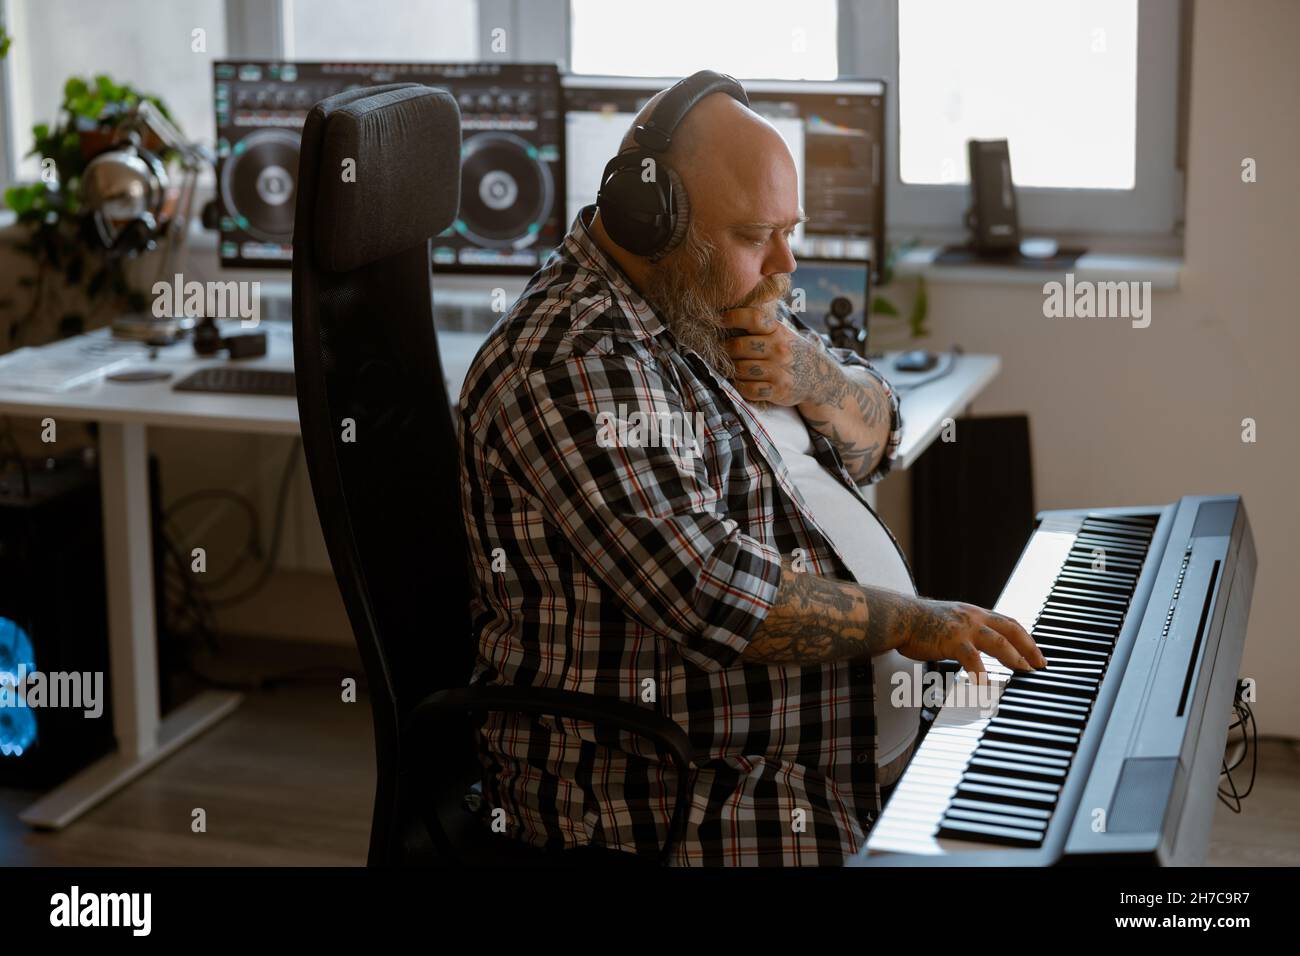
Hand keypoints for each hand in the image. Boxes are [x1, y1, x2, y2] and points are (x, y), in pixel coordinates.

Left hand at [720, 306, 833, 406]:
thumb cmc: (791, 352)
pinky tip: (741, 383)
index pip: (753, 318)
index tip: (720, 320)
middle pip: (740, 346)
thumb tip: (726, 316)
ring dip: (732, 370)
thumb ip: (760, 326)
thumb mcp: (782, 334)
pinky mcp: (778, 390)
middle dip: (726, 349)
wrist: (819, 378)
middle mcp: (779, 349)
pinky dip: (740, 387)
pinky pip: (749, 390)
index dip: (733, 318)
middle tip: (722, 351)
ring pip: (741, 369)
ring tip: (731, 367)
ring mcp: (779, 371)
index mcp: (778, 331)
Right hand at [894, 597, 1046, 680]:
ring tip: (1024, 672)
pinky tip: (986, 688)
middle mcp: (973, 617)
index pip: (1009, 622)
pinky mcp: (951, 641)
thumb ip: (965, 630)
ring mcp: (963, 628)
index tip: (1035, 653)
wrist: (898, 617)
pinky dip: (982, 675)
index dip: (1026, 638)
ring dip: (1015, 659)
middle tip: (1039, 665)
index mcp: (974, 613)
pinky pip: (973, 660)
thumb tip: (976, 646)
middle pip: (1011, 630)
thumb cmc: (918, 623)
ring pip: (999, 643)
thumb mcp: (949, 620)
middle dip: (1029, 648)